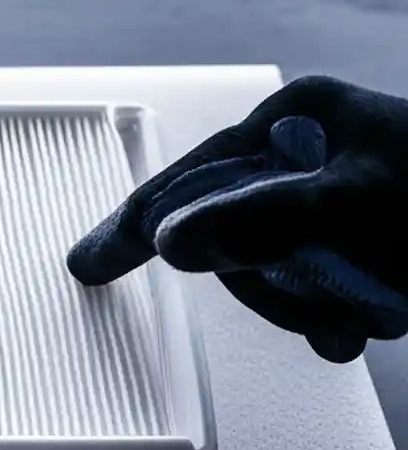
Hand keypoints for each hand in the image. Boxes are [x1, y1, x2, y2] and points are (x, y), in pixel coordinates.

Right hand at [67, 76, 407, 362]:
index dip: (132, 227)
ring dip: (310, 309)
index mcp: (293, 121)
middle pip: (227, 237)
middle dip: (266, 289)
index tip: (87, 265)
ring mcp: (332, 199)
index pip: (185, 181)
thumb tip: (174, 242)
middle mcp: (306, 154)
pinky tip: (361, 327)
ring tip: (360, 317)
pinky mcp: (360, 240)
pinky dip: (334, 317)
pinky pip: (312, 288)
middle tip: (312, 311)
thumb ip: (258, 223)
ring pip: (271, 272)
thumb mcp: (357, 208)